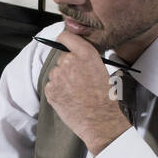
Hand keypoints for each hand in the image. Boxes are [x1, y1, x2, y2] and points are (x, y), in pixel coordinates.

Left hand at [43, 30, 129, 154]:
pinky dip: (57, 92)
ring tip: (76, 93)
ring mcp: (58, 76)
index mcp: (86, 53)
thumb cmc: (107, 99)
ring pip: (55, 73)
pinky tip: (70, 99)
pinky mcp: (50, 90)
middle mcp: (69, 61)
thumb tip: (76, 56)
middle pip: (61, 58)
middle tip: (79, 81)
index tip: (64, 44)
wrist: (102, 122)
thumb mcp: (103, 70)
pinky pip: (51, 86)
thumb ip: (86, 59)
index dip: (64, 40)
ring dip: (62, 80)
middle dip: (67, 67)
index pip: (65, 36)